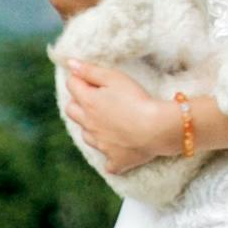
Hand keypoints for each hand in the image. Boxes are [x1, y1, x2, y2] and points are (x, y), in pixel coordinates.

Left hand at [55, 60, 208, 176]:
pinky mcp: (115, 160)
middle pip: (72, 111)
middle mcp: (89, 125)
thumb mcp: (115, 78)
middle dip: (79, 103)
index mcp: (88, 103)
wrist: (157, 129)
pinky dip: (111, 156)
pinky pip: (108, 162)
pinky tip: (120, 150)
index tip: (93, 78)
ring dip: (92, 127)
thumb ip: (90, 71)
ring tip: (109, 121)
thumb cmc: (137, 99)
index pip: (72, 85)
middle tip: (97, 98)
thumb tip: (70, 64)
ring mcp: (100, 144)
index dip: (81, 79)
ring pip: (86, 135)